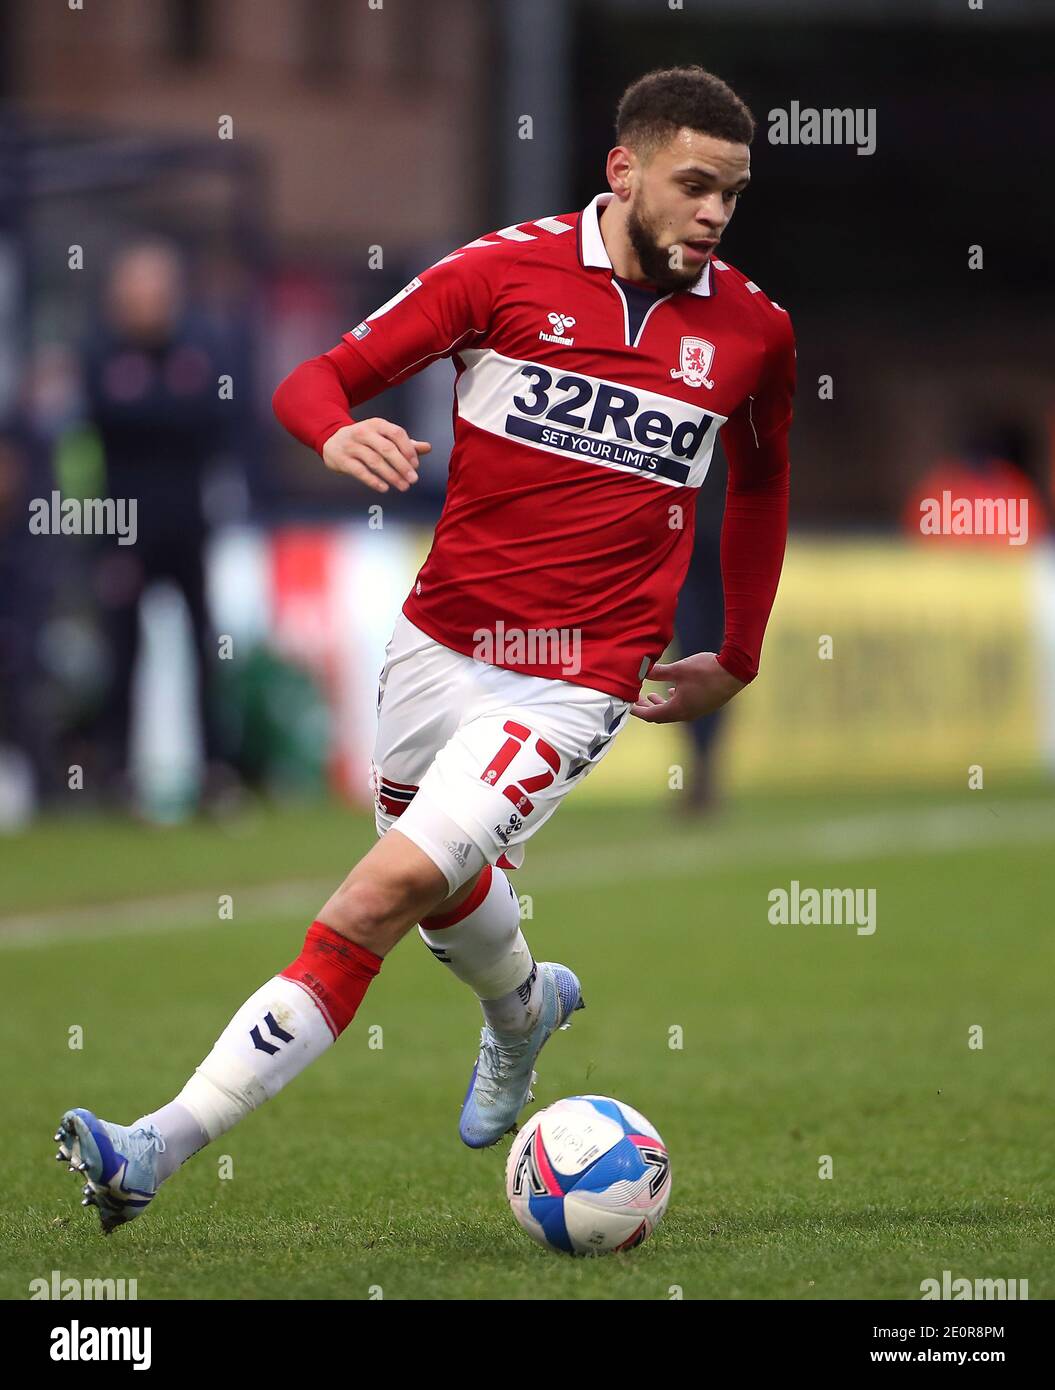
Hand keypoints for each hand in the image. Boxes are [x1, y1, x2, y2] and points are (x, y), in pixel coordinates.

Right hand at [322, 418, 430, 492]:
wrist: (332, 441)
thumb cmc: (365, 440)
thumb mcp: (383, 436)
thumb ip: (405, 443)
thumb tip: (428, 448)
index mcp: (377, 424)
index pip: (396, 433)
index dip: (408, 449)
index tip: (416, 465)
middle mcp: (363, 432)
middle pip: (387, 449)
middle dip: (402, 465)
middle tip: (414, 480)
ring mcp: (351, 446)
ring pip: (374, 461)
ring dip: (391, 475)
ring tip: (403, 487)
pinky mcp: (343, 460)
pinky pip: (360, 471)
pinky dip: (373, 481)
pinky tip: (384, 488)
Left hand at [630, 652, 745, 723]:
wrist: (735, 671)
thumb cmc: (706, 670)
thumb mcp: (678, 669)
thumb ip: (658, 672)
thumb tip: (641, 670)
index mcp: (678, 709)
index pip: (651, 715)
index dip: (637, 711)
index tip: (627, 705)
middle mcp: (687, 714)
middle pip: (661, 716)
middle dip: (647, 708)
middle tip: (635, 700)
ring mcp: (698, 711)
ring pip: (673, 712)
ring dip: (661, 704)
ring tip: (651, 696)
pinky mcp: (706, 705)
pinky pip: (685, 708)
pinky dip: (674, 701)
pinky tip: (673, 690)